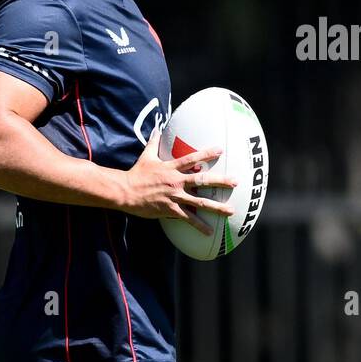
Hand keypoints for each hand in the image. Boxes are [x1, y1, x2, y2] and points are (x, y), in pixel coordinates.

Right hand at [117, 129, 235, 235]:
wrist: (125, 192)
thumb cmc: (136, 174)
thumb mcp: (146, 156)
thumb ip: (154, 143)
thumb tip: (156, 129)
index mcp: (171, 168)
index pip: (192, 158)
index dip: (206, 154)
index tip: (220, 151)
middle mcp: (176, 181)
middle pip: (202, 180)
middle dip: (220, 181)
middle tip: (235, 182)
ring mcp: (174, 196)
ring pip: (200, 201)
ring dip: (217, 207)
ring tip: (231, 210)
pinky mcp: (170, 209)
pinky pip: (188, 218)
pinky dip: (199, 226)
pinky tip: (210, 232)